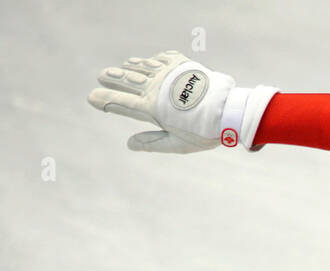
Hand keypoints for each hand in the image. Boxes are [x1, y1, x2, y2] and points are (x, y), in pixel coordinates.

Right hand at [87, 50, 276, 152]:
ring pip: (142, 66)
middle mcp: (155, 87)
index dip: (104, 100)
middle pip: (127, 80)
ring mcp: (168, 74)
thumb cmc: (204, 132)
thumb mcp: (177, 144)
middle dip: (112, 77)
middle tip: (102, 75)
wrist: (229, 111)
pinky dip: (153, 60)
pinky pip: (162, 58)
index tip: (91, 97)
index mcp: (152, 108)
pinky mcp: (182, 65)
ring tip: (123, 67)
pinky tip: (151, 61)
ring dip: (130, 67)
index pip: (120, 103)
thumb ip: (152, 143)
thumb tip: (129, 145)